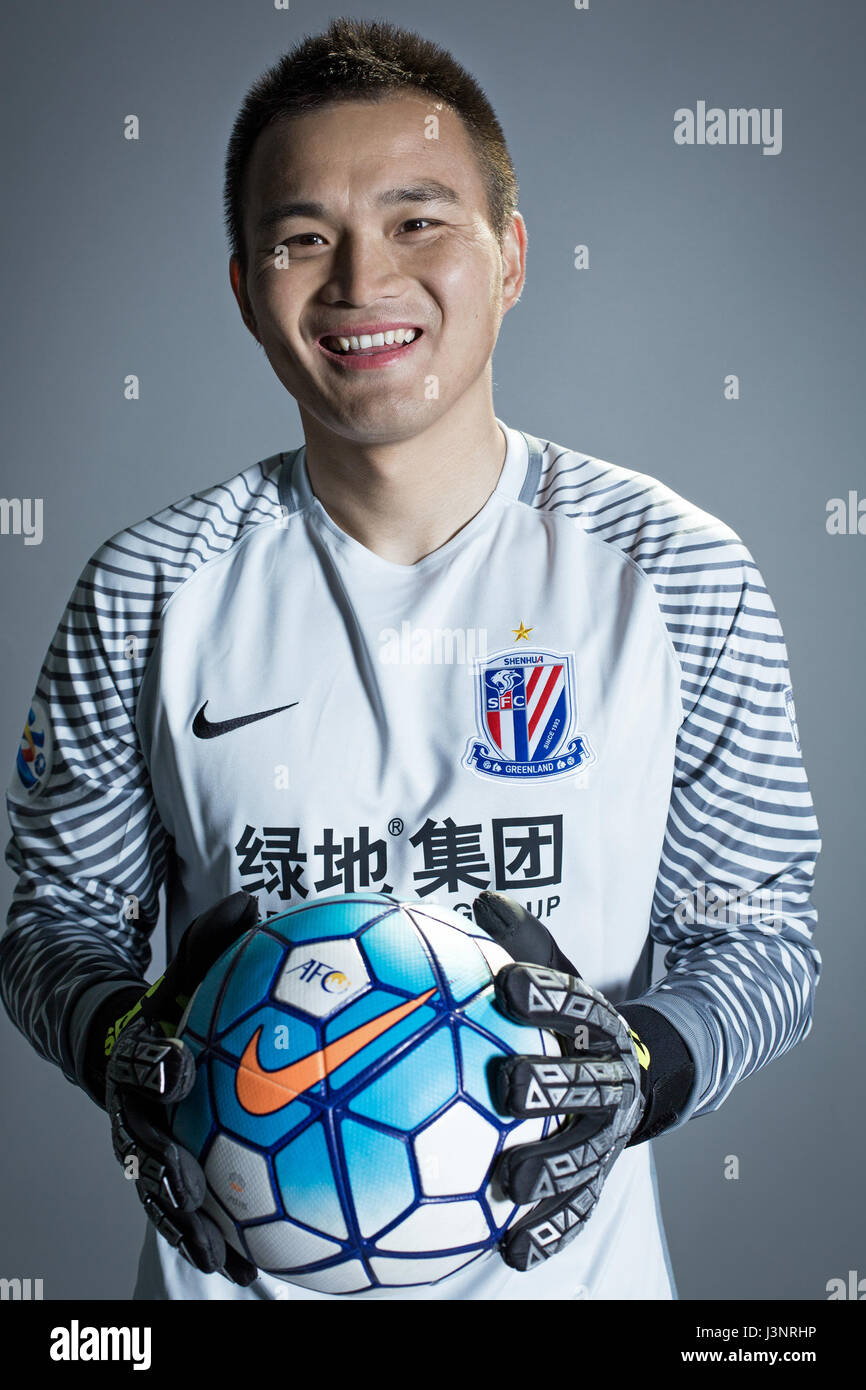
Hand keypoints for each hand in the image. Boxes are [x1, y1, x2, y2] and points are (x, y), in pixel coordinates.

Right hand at [98, 891, 260, 1285]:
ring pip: (160, 1195)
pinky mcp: (161, 1176)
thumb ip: (210, 943)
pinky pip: (184, 1212)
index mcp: (141, 1061)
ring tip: (224, 1260)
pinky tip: (251, 1270)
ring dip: (188, 1228)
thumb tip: (249, 900)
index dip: (158, 1068)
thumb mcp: (181, 972)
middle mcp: (134, 1114)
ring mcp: (143, 1151)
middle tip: (195, 1192)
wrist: (121, 1048)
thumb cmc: (165, 1009)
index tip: (180, 1071)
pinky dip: (210, 1239)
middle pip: (143, 1148)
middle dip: (167, 1173)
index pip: (143, 1064)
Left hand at [472, 892, 645, 1271]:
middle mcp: (612, 1082)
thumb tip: (485, 898)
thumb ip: (524, 943)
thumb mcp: (560, 976)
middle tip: (507, 1083)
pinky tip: (511, 1254)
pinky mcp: (598, 1180)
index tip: (505, 983)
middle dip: (550, 1083)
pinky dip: (548, 1234)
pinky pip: (576, 1211)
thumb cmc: (573, 1022)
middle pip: (586, 1082)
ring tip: (508, 1184)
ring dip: (549, 1169)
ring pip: (583, 1154)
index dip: (545, 994)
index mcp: (601, 1027)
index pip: (577, 1004)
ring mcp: (608, 1137)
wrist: (641, 1075)